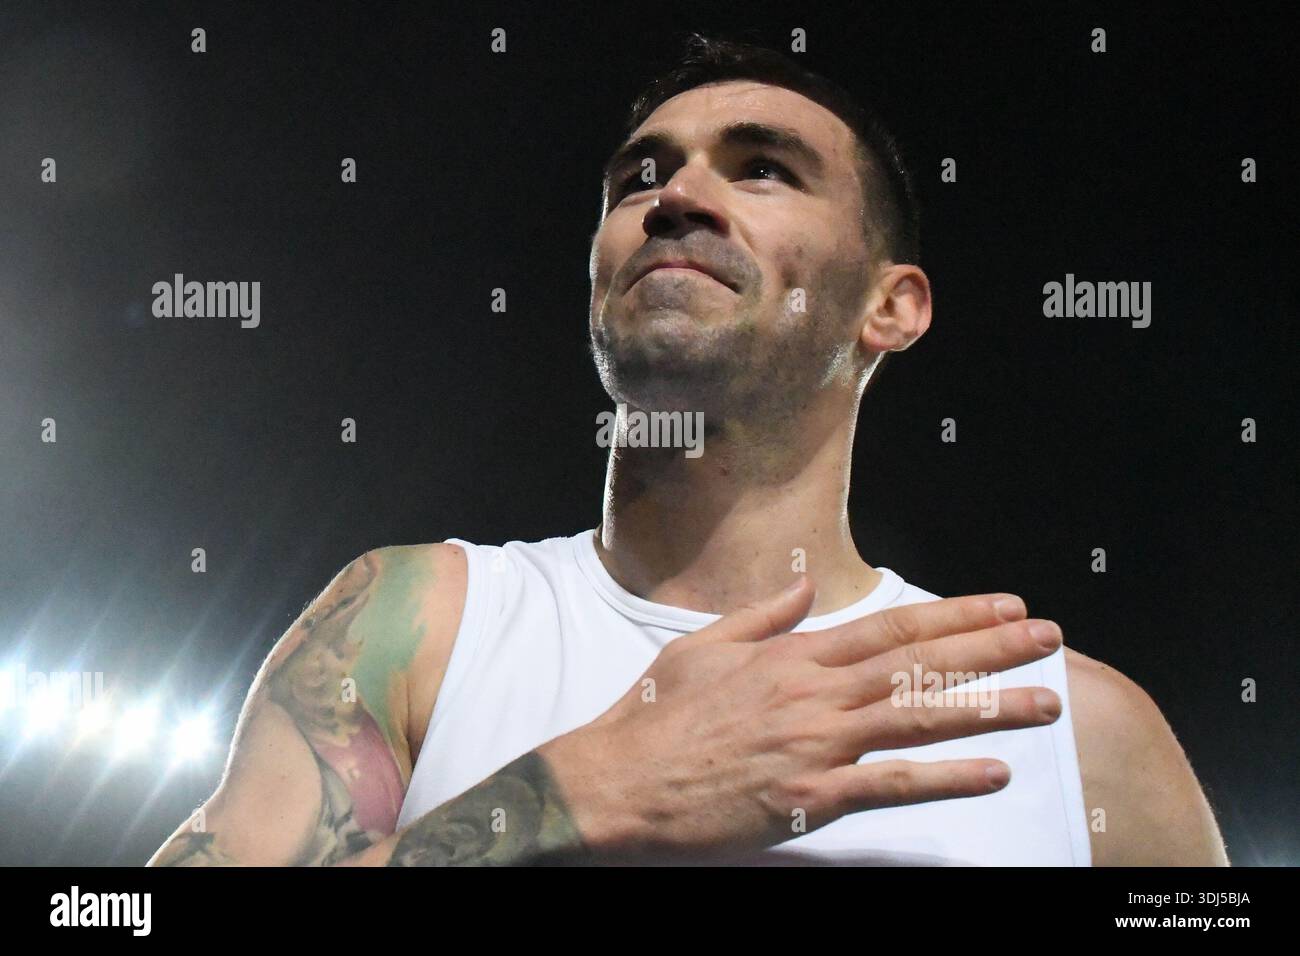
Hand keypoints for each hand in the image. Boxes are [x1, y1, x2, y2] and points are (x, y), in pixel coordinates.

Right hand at [539, 577, 1061, 861]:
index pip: (892, 626)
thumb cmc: (654, 716)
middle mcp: (815, 691)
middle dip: (992, 647)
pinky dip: (945, 777)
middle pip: (921, 662)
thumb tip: (810, 586)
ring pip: (919, 716)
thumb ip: (765, 615)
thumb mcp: (703, 646)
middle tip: (1048, 637)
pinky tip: (992, 773)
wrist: (618, 782)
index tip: (1003, 603)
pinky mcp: (810, 797)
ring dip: (989, 707)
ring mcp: (816, 743)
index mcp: (793, 654)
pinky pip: (891, 784)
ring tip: (1045, 701)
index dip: (955, 614)